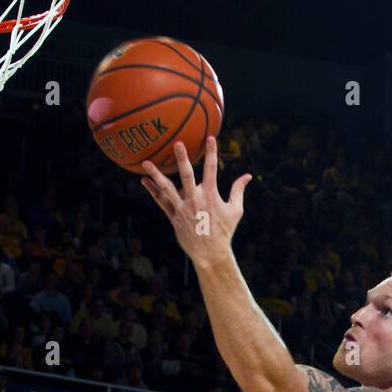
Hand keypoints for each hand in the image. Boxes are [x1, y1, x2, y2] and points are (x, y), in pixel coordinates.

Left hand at [141, 137, 251, 265]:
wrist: (211, 254)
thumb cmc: (224, 231)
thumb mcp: (235, 210)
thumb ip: (238, 190)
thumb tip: (248, 176)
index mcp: (211, 196)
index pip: (212, 170)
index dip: (212, 153)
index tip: (210, 138)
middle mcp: (195, 200)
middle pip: (187, 176)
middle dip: (183, 159)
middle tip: (177, 144)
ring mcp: (183, 209)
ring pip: (167, 189)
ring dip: (156, 175)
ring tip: (146, 162)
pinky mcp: (174, 217)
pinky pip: (161, 202)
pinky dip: (152, 191)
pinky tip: (144, 180)